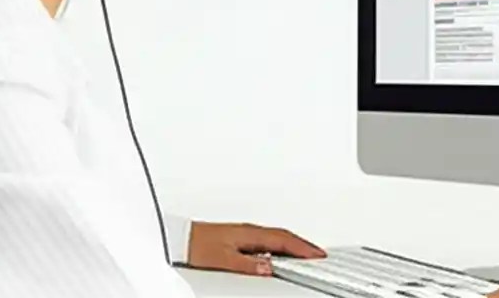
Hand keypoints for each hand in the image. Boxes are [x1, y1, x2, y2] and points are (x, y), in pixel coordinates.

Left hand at [185, 221, 325, 275]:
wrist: (180, 237)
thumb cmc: (197, 245)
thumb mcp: (223, 259)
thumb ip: (247, 264)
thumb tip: (269, 268)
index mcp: (249, 234)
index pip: (283, 240)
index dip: (303, 248)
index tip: (319, 255)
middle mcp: (249, 230)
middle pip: (283, 236)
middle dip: (303, 245)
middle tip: (319, 255)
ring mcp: (245, 232)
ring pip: (276, 237)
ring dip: (293, 244)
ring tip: (306, 254)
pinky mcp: (239, 236)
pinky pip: (267, 239)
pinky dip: (280, 245)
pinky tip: (281, 253)